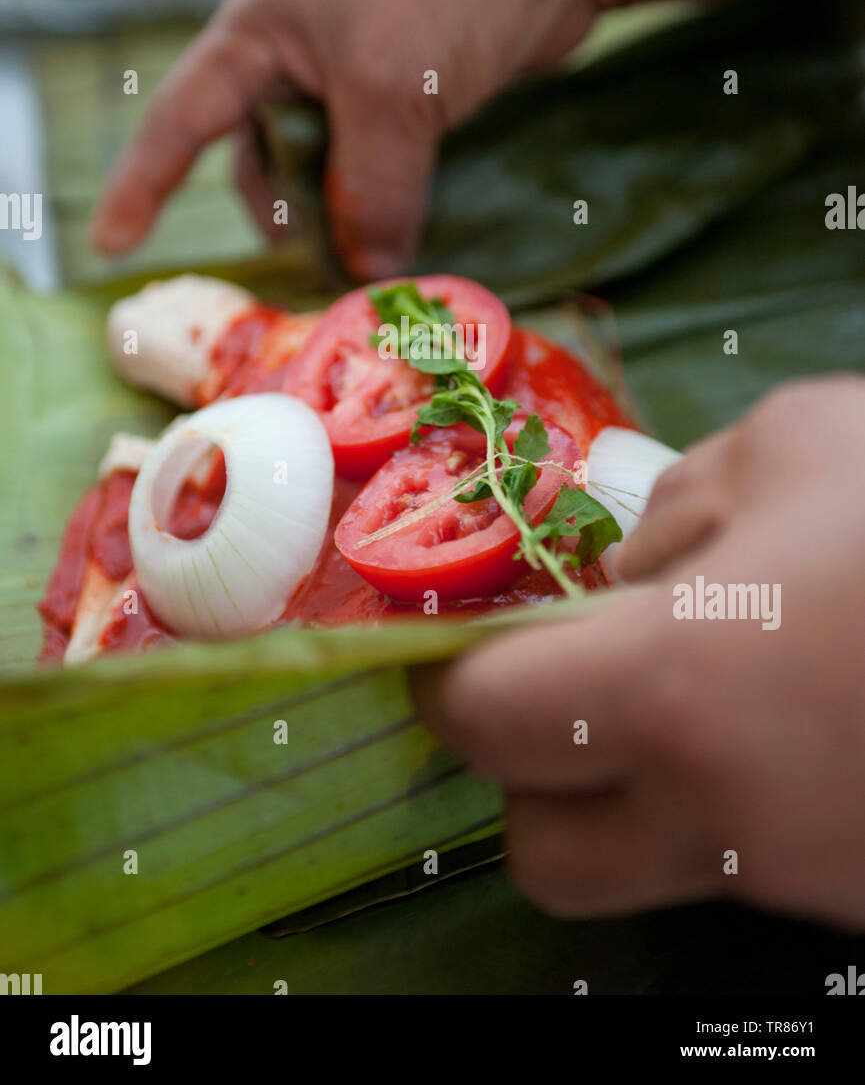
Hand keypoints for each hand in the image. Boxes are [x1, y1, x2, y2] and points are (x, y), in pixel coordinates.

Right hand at [90, 0, 598, 279]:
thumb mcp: (392, 94)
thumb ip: (371, 190)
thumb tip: (367, 274)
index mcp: (263, 26)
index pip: (184, 116)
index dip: (145, 184)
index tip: (113, 244)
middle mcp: (299, 42)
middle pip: (259, 147)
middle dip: (277, 208)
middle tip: (307, 264)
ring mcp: (358, 60)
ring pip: (323, 157)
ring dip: (337, 209)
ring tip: (362, 256)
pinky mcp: (413, 81)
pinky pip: (377, 154)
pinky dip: (382, 196)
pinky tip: (401, 230)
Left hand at [411, 376, 864, 928]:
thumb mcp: (797, 444)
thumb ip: (678, 511)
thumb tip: (627, 580)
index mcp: (678, 691)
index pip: (483, 723)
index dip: (452, 680)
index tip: (462, 647)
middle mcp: (729, 817)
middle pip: (542, 857)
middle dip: (530, 774)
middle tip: (570, 686)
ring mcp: (808, 878)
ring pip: (649, 870)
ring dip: (637, 790)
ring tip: (715, 683)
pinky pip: (755, 863)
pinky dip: (742, 799)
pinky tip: (807, 710)